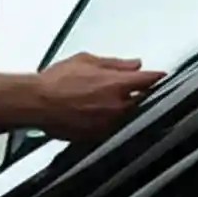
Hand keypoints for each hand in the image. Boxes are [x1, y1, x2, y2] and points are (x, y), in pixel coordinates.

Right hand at [35, 52, 165, 140]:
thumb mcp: (87, 60)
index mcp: (116, 84)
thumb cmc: (56, 81)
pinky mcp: (97, 136)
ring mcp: (108, 123)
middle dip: (136, 91)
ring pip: (126, 113)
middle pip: (139, 99)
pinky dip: (109, 118)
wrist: (36, 103)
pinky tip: (94, 110)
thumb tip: (135, 64)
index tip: (161, 75)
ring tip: (101, 97)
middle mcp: (116, 106)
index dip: (156, 76)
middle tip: (125, 85)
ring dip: (122, 105)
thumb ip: (115, 64)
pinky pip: (111, 126)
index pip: (148, 80)